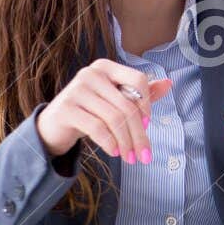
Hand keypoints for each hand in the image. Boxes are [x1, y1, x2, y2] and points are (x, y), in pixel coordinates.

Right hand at [36, 59, 172, 162]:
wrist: (55, 124)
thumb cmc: (90, 110)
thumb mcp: (115, 100)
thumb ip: (140, 93)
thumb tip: (169, 84)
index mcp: (106, 67)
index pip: (138, 80)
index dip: (147, 104)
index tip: (148, 125)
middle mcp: (91, 73)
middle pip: (127, 105)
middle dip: (139, 134)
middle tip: (145, 155)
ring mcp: (77, 89)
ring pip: (114, 118)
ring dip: (126, 142)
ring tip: (130, 157)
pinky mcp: (66, 108)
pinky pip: (97, 127)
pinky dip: (110, 143)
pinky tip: (115, 152)